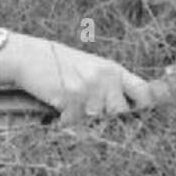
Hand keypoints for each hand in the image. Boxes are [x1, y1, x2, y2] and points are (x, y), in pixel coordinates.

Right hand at [8, 35, 152, 123]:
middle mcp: (103, 78)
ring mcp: (87, 89)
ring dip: (82, 115)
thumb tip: (127, 109)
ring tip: (70, 98)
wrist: (30, 56)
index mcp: (112, 69)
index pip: (142, 91)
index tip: (138, 111)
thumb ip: (110, 84)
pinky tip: (58, 100)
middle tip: (88, 104)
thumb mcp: (91, 67)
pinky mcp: (70, 98)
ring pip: (94, 118)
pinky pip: (73, 119)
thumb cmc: (60, 63)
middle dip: (105, 113)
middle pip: (119, 112)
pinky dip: (64, 116)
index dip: (145, 104)